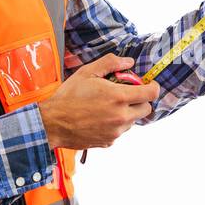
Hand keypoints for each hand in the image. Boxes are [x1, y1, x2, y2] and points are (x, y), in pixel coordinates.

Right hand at [38, 53, 160, 149]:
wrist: (52, 123)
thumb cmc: (68, 97)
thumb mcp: (87, 72)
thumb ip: (110, 63)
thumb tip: (128, 62)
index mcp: (118, 98)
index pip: (151, 93)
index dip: (153, 86)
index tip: (148, 84)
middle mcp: (121, 117)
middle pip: (146, 109)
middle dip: (140, 100)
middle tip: (126, 94)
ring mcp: (115, 132)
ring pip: (133, 121)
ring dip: (127, 113)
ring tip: (107, 106)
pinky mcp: (109, 142)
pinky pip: (119, 132)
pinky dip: (115, 125)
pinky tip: (99, 118)